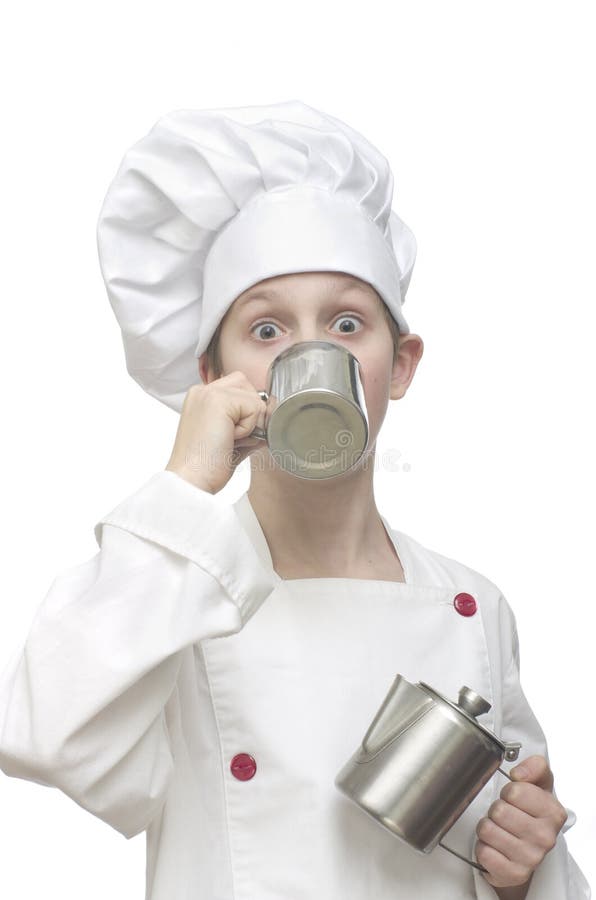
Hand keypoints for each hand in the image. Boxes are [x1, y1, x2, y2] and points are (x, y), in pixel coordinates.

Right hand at [165, 372, 267, 493]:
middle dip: (251, 414)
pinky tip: (229, 440)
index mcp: (201, 397)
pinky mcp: (218, 401)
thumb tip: (268, 419)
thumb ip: (246, 425)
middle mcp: (203, 391)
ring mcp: (209, 393)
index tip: (231, 436)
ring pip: (254, 398)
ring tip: (228, 439)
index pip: (239, 388)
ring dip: (250, 423)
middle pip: (248, 387)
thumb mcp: (228, 439)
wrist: (190, 480)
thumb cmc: (205, 466)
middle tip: (232, 438)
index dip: (246, 411)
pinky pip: (255, 409)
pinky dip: (248, 429)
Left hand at [474, 755, 567, 889]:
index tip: (513, 799)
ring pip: (487, 829)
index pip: (515, 791)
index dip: (507, 792)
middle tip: (504, 817)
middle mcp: (545, 838)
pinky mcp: (514, 874)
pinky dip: (484, 847)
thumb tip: (518, 773)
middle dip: (496, 810)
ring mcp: (530, 858)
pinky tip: (495, 847)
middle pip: (498, 810)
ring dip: (487, 827)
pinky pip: (483, 852)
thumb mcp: (538, 785)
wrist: (526, 850)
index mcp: (553, 813)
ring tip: (499, 830)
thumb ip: (534, 767)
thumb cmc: (529, 813)